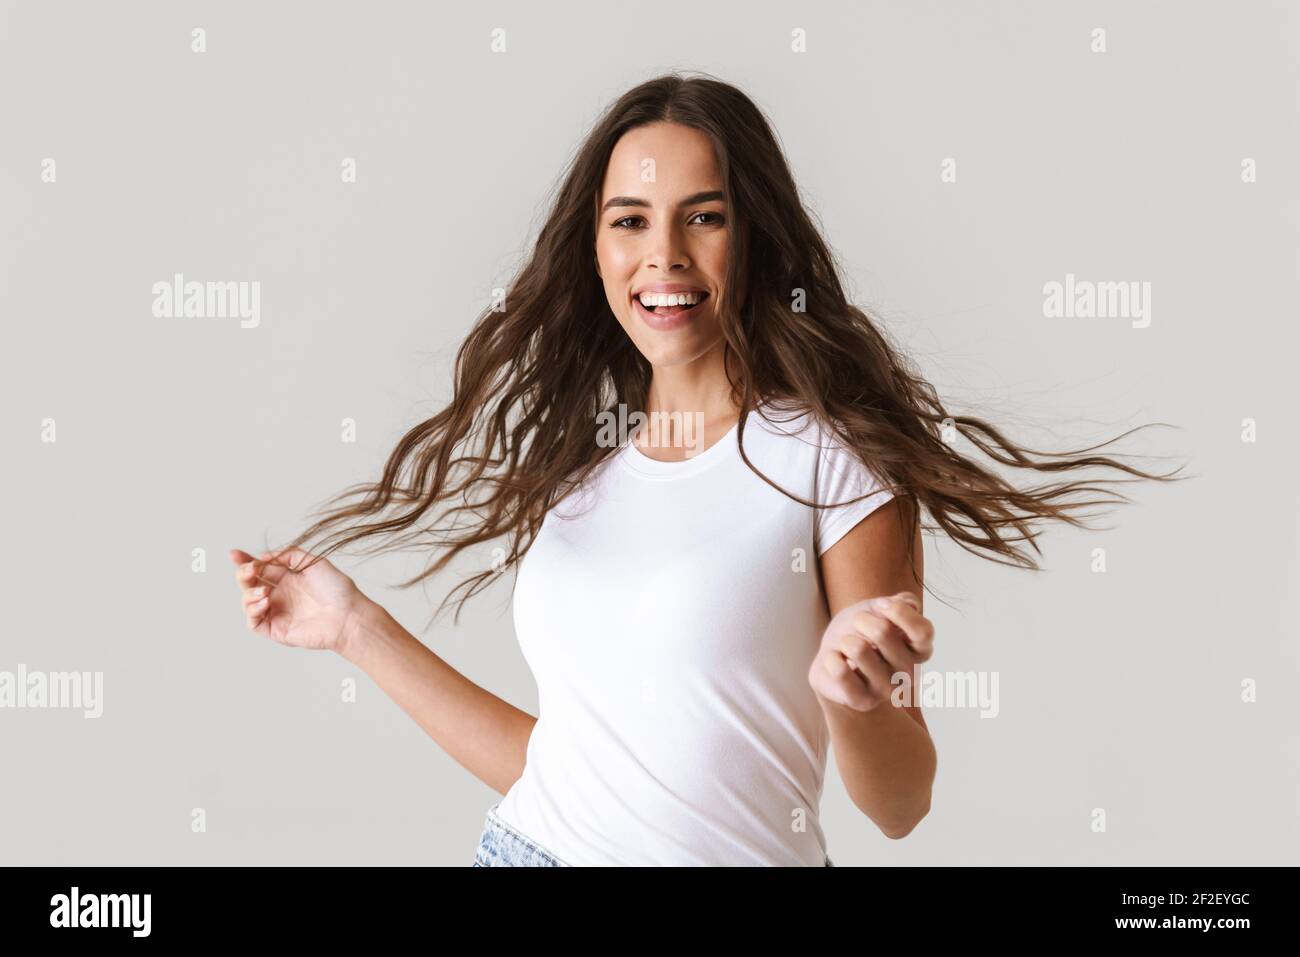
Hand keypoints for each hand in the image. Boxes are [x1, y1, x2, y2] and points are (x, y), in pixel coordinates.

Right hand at [230, 547, 364, 652]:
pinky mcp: (277, 630)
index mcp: (288, 579)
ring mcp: (277, 613)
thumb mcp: (313, 562)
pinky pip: (253, 622)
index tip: (234, 553)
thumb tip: (264, 557)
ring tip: (264, 590)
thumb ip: (289, 555)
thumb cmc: (337, 589)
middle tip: (250, 569)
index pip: (260, 569)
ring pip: (248, 602)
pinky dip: (253, 610)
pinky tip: (265, 601)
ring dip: (249, 594)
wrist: (348, 614)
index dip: (245, 561)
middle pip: (249, 584)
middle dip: (243, 574)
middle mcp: (280, 596)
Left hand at [808, 591, 934, 712]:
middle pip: (883, 631)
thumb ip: (897, 602)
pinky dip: (831, 658)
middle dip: (860, 619)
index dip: (899, 612)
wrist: (833, 660)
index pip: (923, 631)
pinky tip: (837, 663)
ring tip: (847, 647)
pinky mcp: (863, 700)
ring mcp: (887, 690)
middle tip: (856, 626)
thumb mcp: (877, 608)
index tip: (881, 605)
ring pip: (858, 648)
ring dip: (844, 639)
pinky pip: (840, 670)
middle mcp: (909, 673)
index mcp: (920, 650)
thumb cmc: (859, 631)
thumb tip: (901, 604)